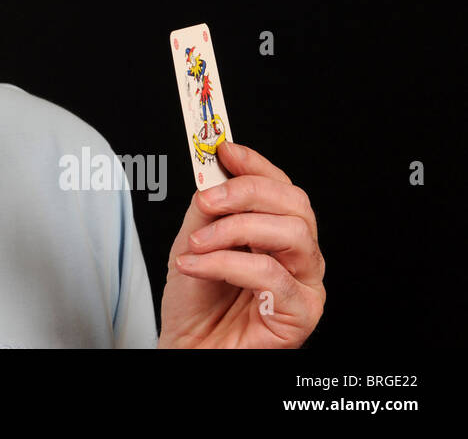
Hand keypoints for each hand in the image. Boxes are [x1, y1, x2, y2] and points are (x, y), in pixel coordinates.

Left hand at [158, 140, 324, 347]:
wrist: (189, 346)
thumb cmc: (196, 300)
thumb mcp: (195, 239)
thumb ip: (208, 206)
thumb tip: (214, 168)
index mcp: (277, 232)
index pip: (281, 188)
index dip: (256, 165)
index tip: (225, 150)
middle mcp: (299, 255)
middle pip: (296, 204)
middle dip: (247, 193)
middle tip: (206, 200)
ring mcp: (306, 284)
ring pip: (293, 234)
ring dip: (235, 230)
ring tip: (197, 244)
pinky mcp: (302, 314)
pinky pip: (273, 275)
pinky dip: (228, 264)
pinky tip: (197, 267)